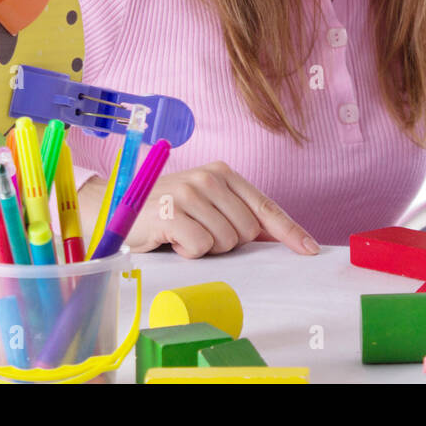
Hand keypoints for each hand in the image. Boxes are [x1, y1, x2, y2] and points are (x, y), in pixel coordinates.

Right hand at [96, 162, 320, 257]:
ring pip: (225, 242)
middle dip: (227, 242)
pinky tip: (172, 239)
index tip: (309, 249)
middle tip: (199, 232)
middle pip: (246, 231)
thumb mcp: (206, 206)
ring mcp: (190, 193)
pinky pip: (200, 247)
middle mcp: (209, 178)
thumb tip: (278, 237)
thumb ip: (238, 215)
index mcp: (223, 173)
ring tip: (183, 234)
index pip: (265, 206)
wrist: (116, 208)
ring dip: (205, 248)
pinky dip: (188, 252)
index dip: (290, 231)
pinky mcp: (172, 212)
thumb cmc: (167, 212)